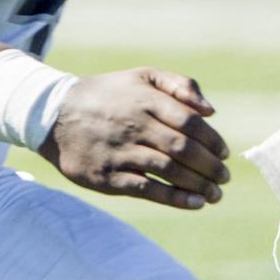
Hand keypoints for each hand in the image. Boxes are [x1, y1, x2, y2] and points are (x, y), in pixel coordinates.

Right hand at [40, 68, 229, 208]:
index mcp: (145, 100)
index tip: (225, 153)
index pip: (189, 122)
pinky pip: (146, 189)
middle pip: (182, 148)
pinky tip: (195, 203)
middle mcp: (134, 125)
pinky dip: (174, 198)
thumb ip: (181, 86)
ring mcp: (120, 152)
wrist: (55, 114)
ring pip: (168, 171)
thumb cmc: (110, 96)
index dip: (212, 140)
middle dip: (210, 166)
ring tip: (215, 194)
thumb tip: (212, 111)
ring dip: (198, 184)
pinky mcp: (107, 176)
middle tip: (224, 178)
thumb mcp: (143, 77)